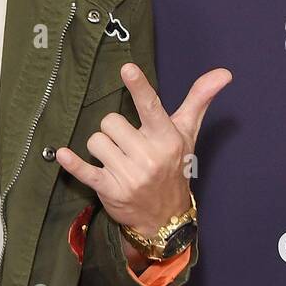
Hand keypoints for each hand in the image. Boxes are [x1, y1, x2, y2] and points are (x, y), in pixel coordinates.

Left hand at [56, 63, 231, 237]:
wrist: (165, 217)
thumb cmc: (174, 166)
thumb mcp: (187, 133)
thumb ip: (199, 100)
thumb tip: (223, 73)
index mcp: (166, 138)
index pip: (150, 107)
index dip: (138, 87)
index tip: (127, 69)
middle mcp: (149, 156)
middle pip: (110, 122)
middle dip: (113, 130)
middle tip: (127, 144)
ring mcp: (130, 175)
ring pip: (96, 141)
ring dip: (101, 148)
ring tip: (117, 159)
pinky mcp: (111, 190)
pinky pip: (86, 171)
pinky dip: (73, 163)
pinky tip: (62, 155)